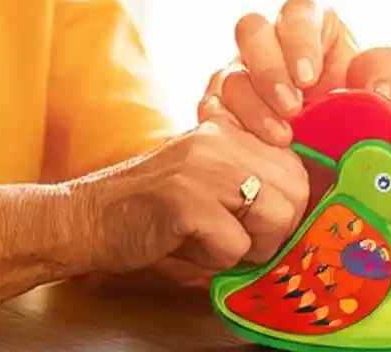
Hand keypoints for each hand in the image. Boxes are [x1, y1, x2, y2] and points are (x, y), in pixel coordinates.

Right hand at [70, 121, 309, 276]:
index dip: (290, 204)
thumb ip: (252, 180)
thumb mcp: (207, 179)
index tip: (268, 225)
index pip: (297, 165)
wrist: (86, 219)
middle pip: (296, 192)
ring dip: (251, 247)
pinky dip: (217, 259)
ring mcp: (204, 166)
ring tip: (213, 242)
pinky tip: (188, 245)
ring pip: (275, 217)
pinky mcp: (186, 200)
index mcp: (230, 131)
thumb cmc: (151, 210)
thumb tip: (305, 210)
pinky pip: (236, 245)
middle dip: (276, 231)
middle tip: (239, 241)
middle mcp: (221, 140)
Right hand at [200, 0, 390, 144]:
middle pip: (251, 30)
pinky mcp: (224, 109)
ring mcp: (242, 75)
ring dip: (255, 105)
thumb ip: (383, 79)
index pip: (298, 11)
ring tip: (284, 137)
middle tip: (293, 106)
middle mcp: (270, 44)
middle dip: (270, 69)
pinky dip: (240, 129)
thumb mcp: (378, 94)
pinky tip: (263, 148)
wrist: (332, 160)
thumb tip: (378, 88)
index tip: (309, 78)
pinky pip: (218, 112)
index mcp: (311, 26)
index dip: (299, 39)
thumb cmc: (354, 113)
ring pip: (231, 74)